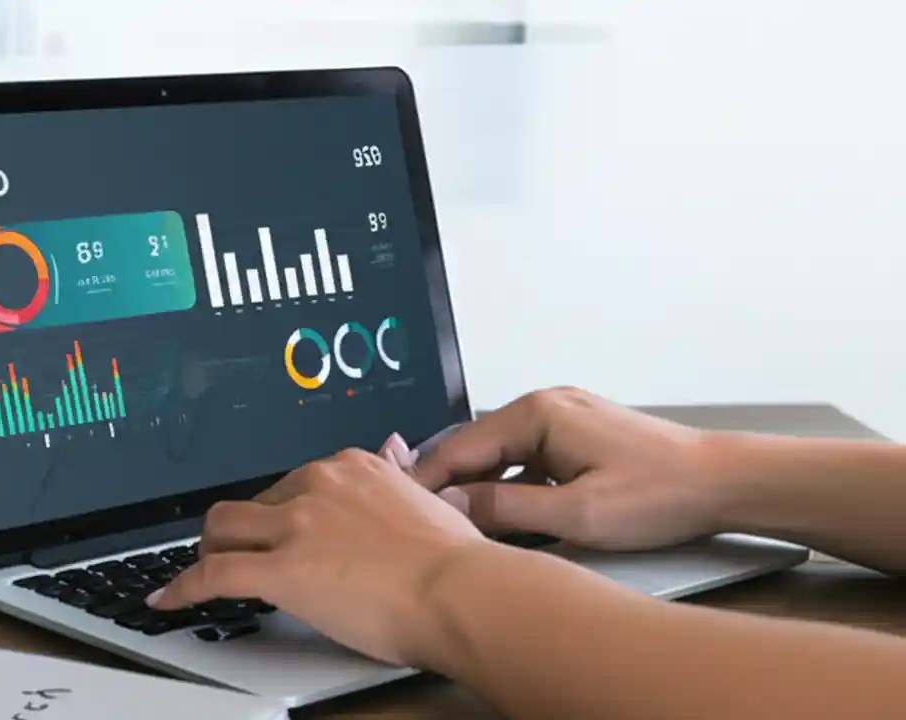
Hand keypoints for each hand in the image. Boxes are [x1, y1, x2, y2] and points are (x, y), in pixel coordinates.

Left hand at [148, 448, 487, 665]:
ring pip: (223, 527)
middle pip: (253, 501)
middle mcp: (317, 485)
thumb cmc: (454, 559)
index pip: (294, 483)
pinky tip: (168, 598)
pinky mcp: (279, 569)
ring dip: (209, 548)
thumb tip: (394, 449)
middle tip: (240, 550)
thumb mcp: (428, 497)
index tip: (276, 524)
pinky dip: (183, 586)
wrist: (458, 590)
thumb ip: (399, 474)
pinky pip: (213, 573)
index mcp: (351, 467)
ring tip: (204, 569)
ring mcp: (295, 525)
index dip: (278, 509)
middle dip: (241, 527)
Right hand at [415, 387, 722, 550]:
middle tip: (412, 515)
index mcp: (537, 413)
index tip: (398, 506)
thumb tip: (452, 507)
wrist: (722, 482)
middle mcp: (545, 405)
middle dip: (443, 480)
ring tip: (447, 518)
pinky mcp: (577, 434)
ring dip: (476, 483)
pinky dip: (506, 482)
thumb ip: (506, 509)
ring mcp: (562, 417)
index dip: (425, 480)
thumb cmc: (660, 494)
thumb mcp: (576, 513)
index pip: (460, 446)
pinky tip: (498, 510)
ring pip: (499, 452)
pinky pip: (524, 457)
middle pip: (474, 445)